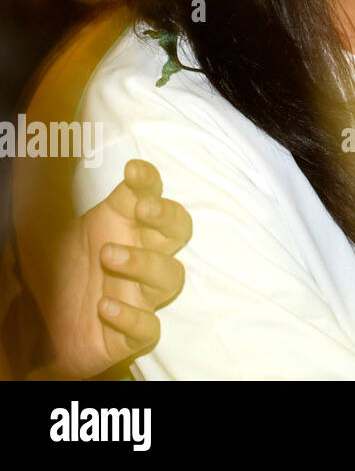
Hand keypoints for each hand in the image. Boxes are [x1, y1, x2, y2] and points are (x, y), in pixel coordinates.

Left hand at [24, 159, 191, 379]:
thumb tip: (56, 159)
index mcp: (122, 227)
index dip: (149, 181)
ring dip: (145, 264)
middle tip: (143, 210)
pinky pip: (148, 329)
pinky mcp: (129, 335)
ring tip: (108, 256)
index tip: (133, 170)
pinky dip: (133, 317)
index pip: (148, 195)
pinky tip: (105, 307)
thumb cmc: (52, 273)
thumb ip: (59, 198)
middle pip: (178, 231)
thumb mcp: (49, 229)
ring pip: (170, 277)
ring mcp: (138, 296)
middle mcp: (139, 256)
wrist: (36, 331)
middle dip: (168, 217)